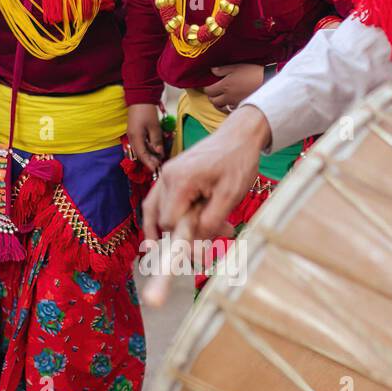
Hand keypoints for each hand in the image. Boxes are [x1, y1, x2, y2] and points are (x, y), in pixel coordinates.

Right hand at [127, 103, 164, 170]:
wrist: (139, 97)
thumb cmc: (146, 111)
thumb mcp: (154, 126)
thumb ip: (157, 141)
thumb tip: (159, 153)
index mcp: (136, 137)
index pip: (142, 155)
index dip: (149, 163)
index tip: (157, 169)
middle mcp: (132, 138)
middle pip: (140, 153)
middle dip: (150, 160)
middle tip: (159, 165)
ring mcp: (133, 134)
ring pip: (141, 149)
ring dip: (149, 154)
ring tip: (159, 157)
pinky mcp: (135, 131)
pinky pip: (141, 143)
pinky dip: (148, 147)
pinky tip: (155, 148)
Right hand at [139, 105, 269, 305]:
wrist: (239, 136)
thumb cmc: (237, 162)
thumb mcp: (230, 196)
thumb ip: (210, 220)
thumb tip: (196, 243)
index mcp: (180, 181)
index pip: (169, 222)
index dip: (182, 239)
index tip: (200, 254)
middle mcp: (167, 177)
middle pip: (160, 219)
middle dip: (181, 235)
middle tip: (208, 247)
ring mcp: (166, 175)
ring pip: (152, 210)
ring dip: (163, 230)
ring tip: (167, 250)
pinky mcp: (171, 176)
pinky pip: (158, 201)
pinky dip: (162, 218)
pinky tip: (167, 231)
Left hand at [203, 64, 264, 110]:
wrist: (269, 81)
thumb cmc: (252, 72)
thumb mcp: (236, 67)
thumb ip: (222, 70)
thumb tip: (212, 70)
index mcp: (224, 86)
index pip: (209, 91)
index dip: (206, 89)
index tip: (208, 86)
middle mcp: (228, 97)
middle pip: (213, 101)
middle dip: (211, 96)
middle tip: (214, 92)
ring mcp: (235, 103)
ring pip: (220, 107)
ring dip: (218, 103)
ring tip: (220, 98)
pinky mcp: (242, 107)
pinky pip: (230, 111)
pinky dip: (227, 108)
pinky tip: (230, 103)